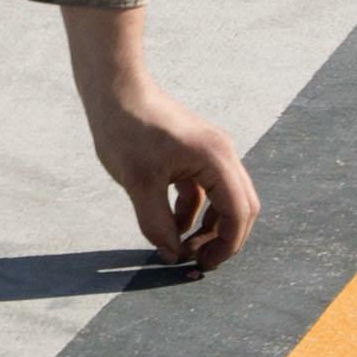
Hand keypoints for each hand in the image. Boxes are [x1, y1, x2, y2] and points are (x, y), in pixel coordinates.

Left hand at [61, 5, 257, 271]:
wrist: (115, 89)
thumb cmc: (126, 130)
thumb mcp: (138, 184)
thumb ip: (157, 224)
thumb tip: (172, 255)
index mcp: (216, 160)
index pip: (238, 213)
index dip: (226, 246)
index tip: (202, 267)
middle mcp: (222, 155)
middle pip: (241, 207)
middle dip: (224, 239)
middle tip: (198, 263)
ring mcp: (210, 153)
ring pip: (224, 200)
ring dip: (208, 227)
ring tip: (182, 249)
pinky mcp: (195, 153)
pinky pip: (205, 191)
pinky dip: (194, 212)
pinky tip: (171, 227)